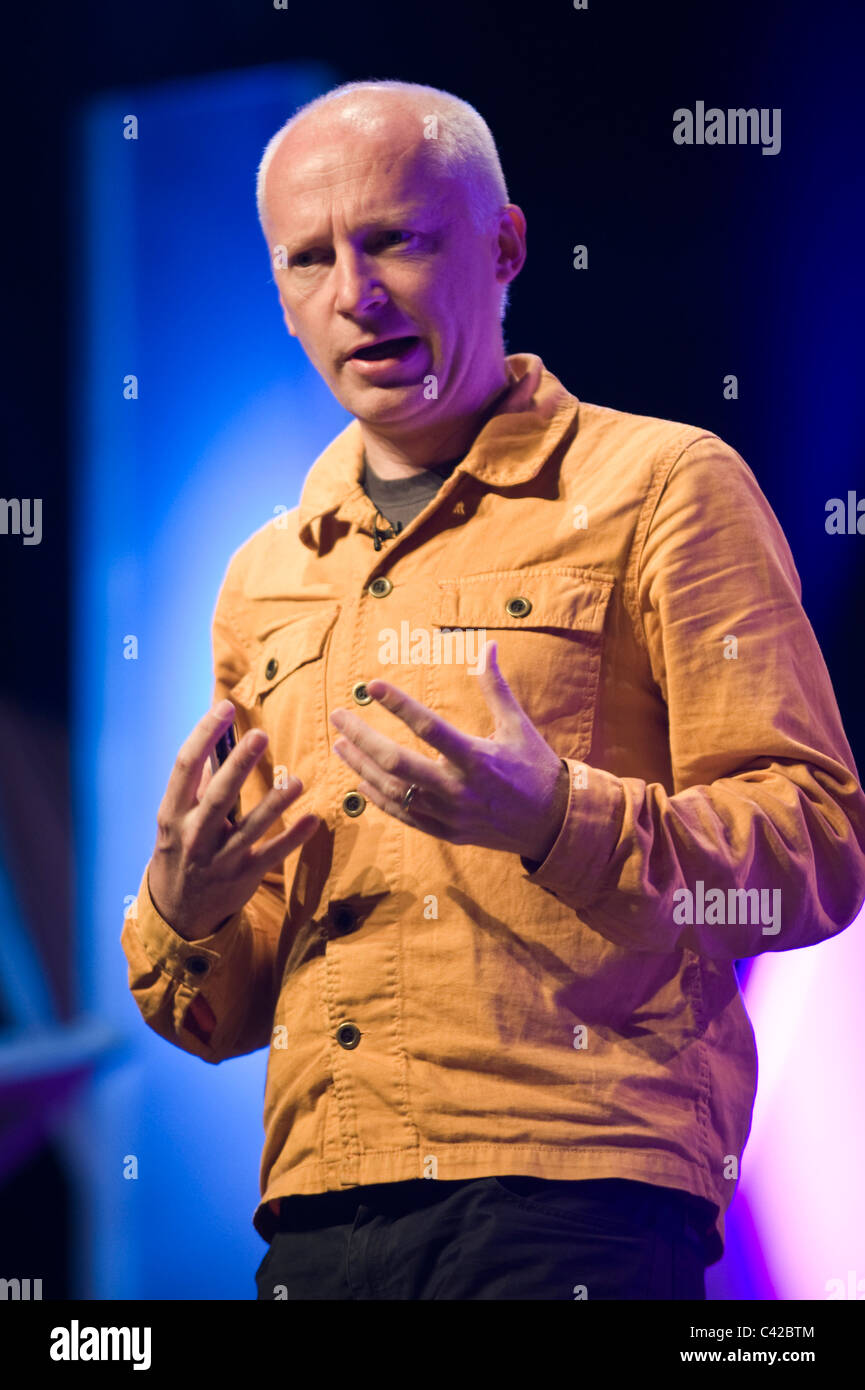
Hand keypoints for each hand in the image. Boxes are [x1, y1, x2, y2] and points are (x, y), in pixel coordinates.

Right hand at [148, 700, 320, 939]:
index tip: (225, 708)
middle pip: (218, 793)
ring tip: (296, 780)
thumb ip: (197, 786)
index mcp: (172, 813)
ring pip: (251, 827)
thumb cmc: (180, 851)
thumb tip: (219, 745)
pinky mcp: (244, 876)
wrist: (178, 912)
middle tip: (260, 735)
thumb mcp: (175, 820)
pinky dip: (295, 837)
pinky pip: (273, 853)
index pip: (185, 765)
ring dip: (275, 802)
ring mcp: (220, 858)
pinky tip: (314, 818)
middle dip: (239, 763)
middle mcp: (194, 835)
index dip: (204, 734)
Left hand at [329, 640, 569, 862]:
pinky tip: (360, 780)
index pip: (429, 728)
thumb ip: (495, 688)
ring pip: (393, 791)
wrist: (553, 824)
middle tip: (338, 716)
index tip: (372, 686)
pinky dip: (378, 798)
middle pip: (397, 763)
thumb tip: (488, 646)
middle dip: (362, 738)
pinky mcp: (445, 832)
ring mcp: (449, 814)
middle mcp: (459, 789)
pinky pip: (403, 815)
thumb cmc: (535, 768)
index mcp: (477, 758)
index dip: (399, 705)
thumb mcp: (518, 725)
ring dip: (361, 766)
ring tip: (340, 744)